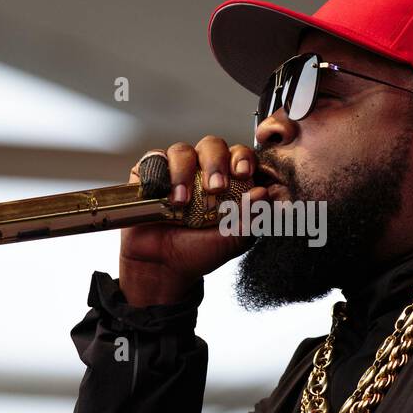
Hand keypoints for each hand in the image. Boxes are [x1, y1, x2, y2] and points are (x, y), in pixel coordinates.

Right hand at [119, 136, 268, 305]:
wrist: (163, 267)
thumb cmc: (198, 251)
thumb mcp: (232, 240)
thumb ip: (250, 217)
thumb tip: (262, 193)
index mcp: (228, 179)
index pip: (239, 155)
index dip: (242, 158)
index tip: (243, 173)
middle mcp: (202, 169)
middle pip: (212, 145)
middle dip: (216, 163)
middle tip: (215, 188)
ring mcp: (175, 169)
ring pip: (182, 151)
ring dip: (184, 173)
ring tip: (182, 201)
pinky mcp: (149, 174)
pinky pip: (153, 160)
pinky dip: (158, 174)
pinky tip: (162, 194)